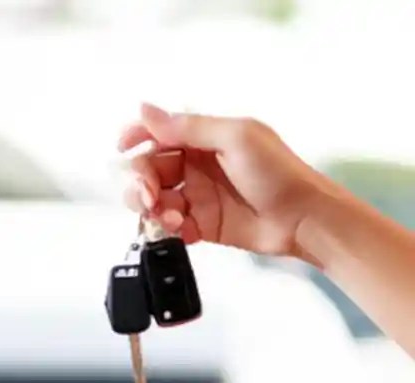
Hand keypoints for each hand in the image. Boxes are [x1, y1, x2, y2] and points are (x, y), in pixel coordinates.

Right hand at [121, 103, 333, 264]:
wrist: (304, 219)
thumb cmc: (280, 173)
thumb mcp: (235, 138)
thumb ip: (188, 126)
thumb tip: (144, 109)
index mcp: (204, 138)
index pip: (157, 132)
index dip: (135, 137)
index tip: (123, 147)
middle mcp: (196, 165)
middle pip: (147, 168)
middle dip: (141, 181)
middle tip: (149, 196)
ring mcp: (196, 195)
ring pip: (152, 199)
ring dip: (151, 207)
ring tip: (169, 216)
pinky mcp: (200, 224)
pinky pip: (168, 225)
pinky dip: (166, 227)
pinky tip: (179, 227)